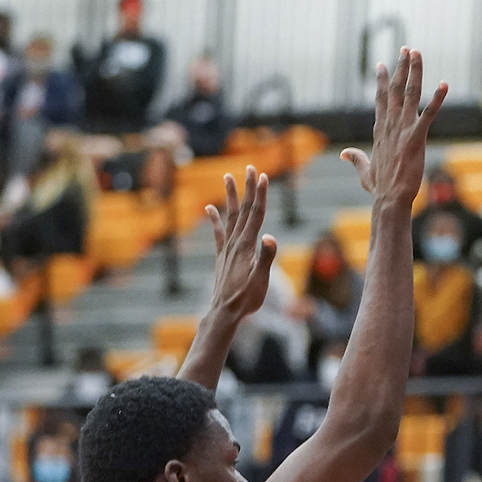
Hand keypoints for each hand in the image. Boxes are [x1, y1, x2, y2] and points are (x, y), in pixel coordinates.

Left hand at [203, 166, 278, 321]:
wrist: (224, 313)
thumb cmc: (246, 299)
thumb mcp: (260, 280)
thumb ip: (266, 258)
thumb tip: (271, 237)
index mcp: (246, 246)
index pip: (256, 215)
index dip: (260, 195)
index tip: (262, 177)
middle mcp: (235, 243)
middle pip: (244, 210)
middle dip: (248, 189)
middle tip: (250, 168)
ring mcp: (227, 249)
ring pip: (230, 216)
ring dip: (231, 196)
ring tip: (229, 177)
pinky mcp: (222, 256)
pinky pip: (218, 232)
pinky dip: (215, 219)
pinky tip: (210, 208)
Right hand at [341, 47, 448, 207]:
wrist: (390, 198)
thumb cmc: (380, 187)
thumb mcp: (364, 170)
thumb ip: (355, 158)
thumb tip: (344, 153)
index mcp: (380, 130)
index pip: (381, 99)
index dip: (382, 80)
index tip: (382, 64)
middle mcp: (390, 124)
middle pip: (395, 89)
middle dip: (401, 67)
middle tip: (406, 48)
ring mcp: (403, 129)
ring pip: (409, 94)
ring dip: (414, 72)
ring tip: (417, 53)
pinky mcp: (417, 137)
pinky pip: (429, 114)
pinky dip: (437, 98)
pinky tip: (444, 84)